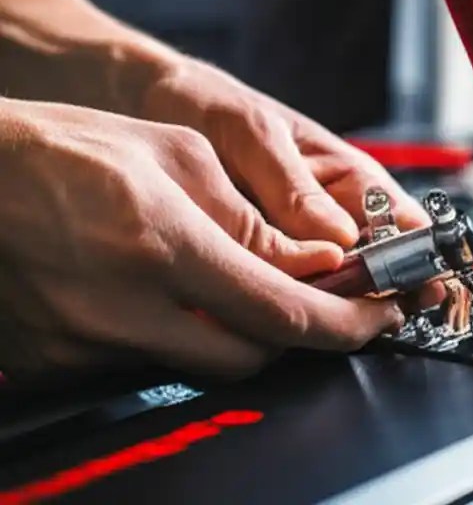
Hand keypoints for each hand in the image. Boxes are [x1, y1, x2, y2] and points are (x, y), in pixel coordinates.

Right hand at [0, 99, 404, 382]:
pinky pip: (143, 364)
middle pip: (250, 355)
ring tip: (208, 273)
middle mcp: (123, 309)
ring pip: (198, 363)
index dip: (344, 323)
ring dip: (227, 329)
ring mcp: (83, 345)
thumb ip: (257, 219)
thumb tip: (321, 261)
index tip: (376, 318)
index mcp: (163, 247)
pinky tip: (149, 289)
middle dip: (288, 327)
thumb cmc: (67, 150)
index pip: (282, 313)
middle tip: (303, 292)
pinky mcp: (54, 364)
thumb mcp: (180, 155)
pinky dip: (168, 334)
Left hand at [139, 57, 448, 310]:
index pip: (404, 225)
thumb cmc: (208, 106)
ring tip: (329, 330)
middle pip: (376, 266)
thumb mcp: (252, 136)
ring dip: (331, 308)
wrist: (149, 105)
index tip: (417, 290)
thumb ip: (294, 188)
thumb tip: (341, 241)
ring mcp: (298, 241)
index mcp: (349, 177)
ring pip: (332, 287)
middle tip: (370, 322)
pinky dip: (285, 309)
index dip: (418, 260)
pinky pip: (284, 292)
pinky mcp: (260, 262)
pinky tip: (276, 328)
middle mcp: (333, 214)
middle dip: (378, 296)